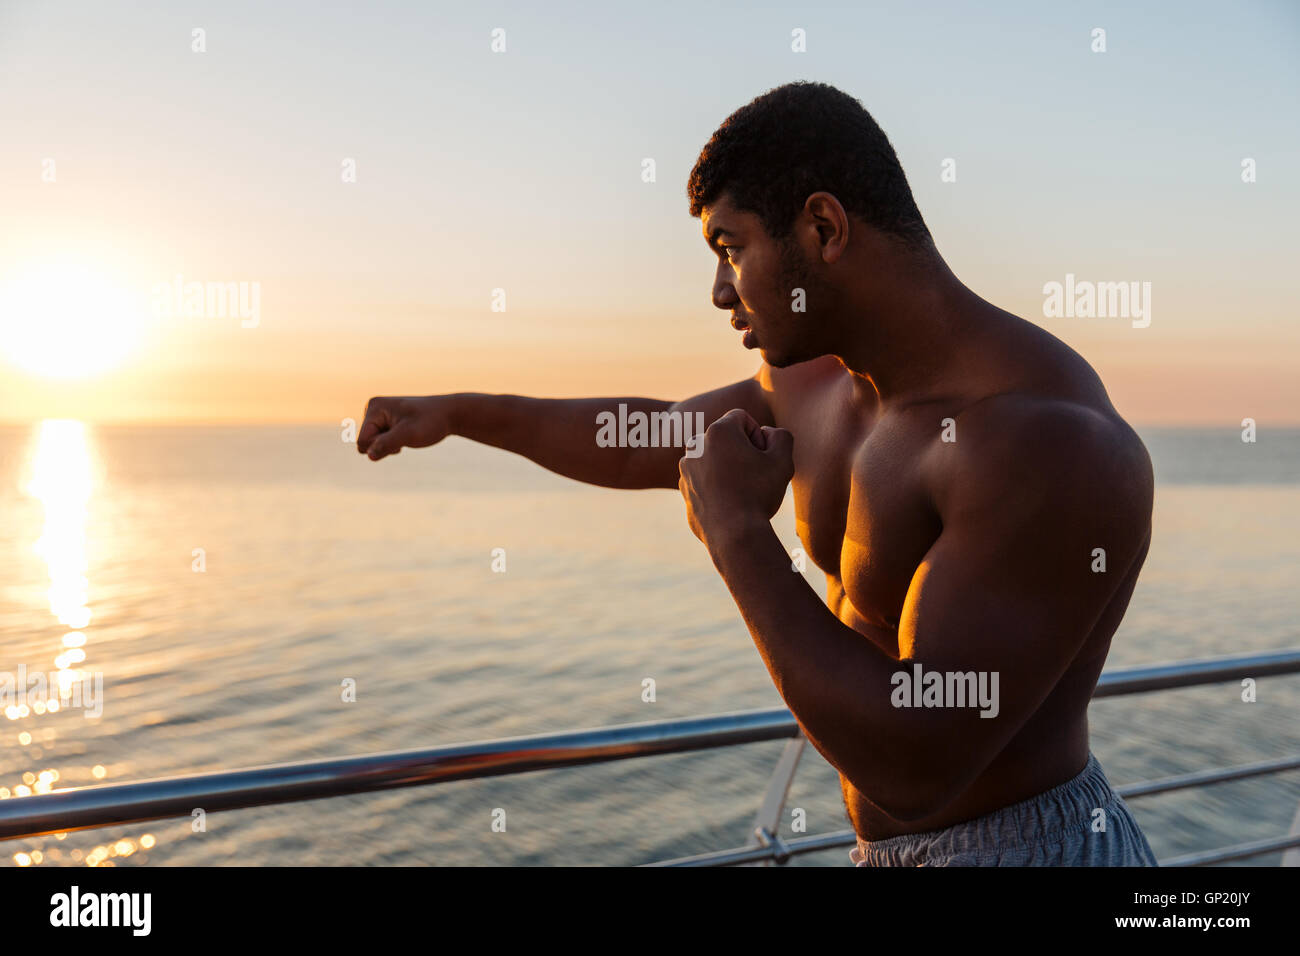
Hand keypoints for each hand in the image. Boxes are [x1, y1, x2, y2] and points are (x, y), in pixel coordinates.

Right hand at [357, 395, 451, 459]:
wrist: (449, 414)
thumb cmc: (430, 421)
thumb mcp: (409, 434)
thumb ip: (387, 444)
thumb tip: (369, 455)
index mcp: (374, 407)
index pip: (363, 440)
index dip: (381, 446)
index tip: (401, 436)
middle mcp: (373, 409)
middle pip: (366, 443)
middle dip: (385, 445)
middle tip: (406, 436)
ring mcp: (379, 416)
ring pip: (374, 444)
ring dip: (391, 445)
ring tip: (408, 434)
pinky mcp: (386, 423)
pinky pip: (381, 443)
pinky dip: (394, 444)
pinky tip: (408, 434)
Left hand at [678, 408, 793, 545]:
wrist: (735, 535)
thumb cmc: (759, 494)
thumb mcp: (783, 459)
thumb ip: (780, 436)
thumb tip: (767, 434)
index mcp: (718, 431)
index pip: (741, 419)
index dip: (758, 436)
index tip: (762, 457)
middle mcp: (695, 446)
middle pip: (724, 438)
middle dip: (740, 450)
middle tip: (754, 475)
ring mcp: (686, 470)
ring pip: (713, 460)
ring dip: (727, 468)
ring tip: (742, 491)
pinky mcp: (684, 491)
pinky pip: (704, 481)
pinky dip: (716, 487)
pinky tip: (731, 504)